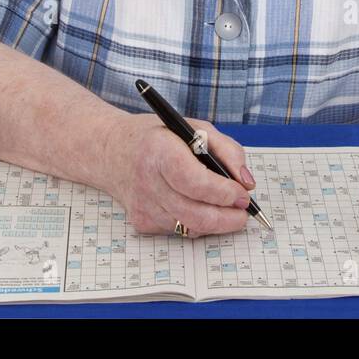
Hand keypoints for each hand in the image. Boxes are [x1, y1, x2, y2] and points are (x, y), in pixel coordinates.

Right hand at [103, 112, 256, 236]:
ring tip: (227, 209)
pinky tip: (198, 207)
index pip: (195, 182)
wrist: (112, 150)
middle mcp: (147, 181)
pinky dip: (196, 223)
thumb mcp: (196, 128)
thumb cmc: (158, 137)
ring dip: (216, 222)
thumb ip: (228, 151)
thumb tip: (246, 182)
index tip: (242, 194)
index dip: (223, 192)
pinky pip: (179, 230)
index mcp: (159, 150)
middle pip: (195, 213)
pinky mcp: (142, 222)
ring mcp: (143, 205)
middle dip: (227, 217)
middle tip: (243, 211)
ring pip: (190, 227)